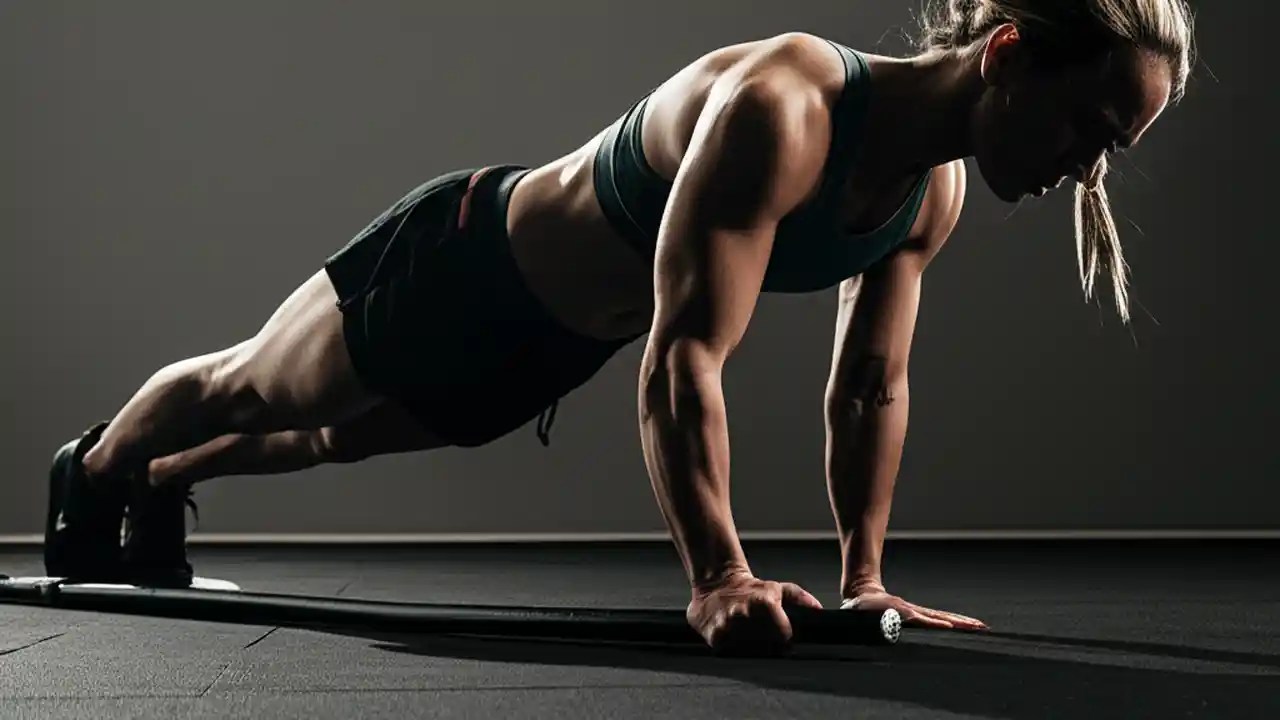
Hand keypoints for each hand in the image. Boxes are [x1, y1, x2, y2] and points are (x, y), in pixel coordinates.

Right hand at [687, 572, 823, 655]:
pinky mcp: (713, 636)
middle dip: (768, 646)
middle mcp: (744, 613)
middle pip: (766, 646)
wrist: (715, 584)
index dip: (786, 640)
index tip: (783, 640)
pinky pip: (729, 654)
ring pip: (748, 652)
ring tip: (749, 640)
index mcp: (763, 603)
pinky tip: (735, 642)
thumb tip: (818, 609)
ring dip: (751, 650)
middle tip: (765, 641)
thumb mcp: (776, 589)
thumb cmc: (749, 590)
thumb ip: (799, 598)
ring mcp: (727, 626)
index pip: (784, 634)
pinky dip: (734, 651)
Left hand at [842, 582, 987, 631]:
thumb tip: (854, 608)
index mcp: (898, 612)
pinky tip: (967, 626)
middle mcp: (911, 611)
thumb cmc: (857, 607)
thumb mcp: (855, 610)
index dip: (931, 622)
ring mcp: (916, 612)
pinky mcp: (917, 614)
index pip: (918, 618)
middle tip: (979, 627)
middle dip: (959, 623)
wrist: (863, 592)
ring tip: (980, 627)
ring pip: (943, 617)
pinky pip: (938, 619)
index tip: (947, 626)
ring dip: (962, 623)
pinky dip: (955, 622)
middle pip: (939, 617)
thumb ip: (857, 611)